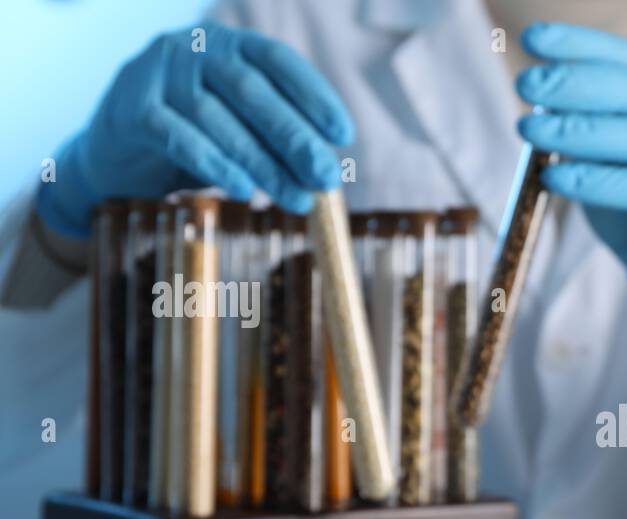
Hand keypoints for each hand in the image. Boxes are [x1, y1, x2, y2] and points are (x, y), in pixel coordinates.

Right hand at [37, 22, 352, 238]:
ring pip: (218, 119)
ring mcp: (158, 74)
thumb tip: (326, 173)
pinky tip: (245, 190)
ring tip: (297, 198)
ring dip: (263, 163)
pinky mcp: (131, 109)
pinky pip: (178, 138)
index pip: (278, 60)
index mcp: (228, 45)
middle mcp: (193, 48)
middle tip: (326, 178)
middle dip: (295, 139)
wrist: (116, 154)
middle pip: (252, 91)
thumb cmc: (194, 138)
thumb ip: (276, 139)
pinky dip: (215, 164)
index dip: (314, 96)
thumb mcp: (240, 128)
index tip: (343, 135)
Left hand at [516, 22, 626, 363]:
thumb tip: (538, 99)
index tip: (532, 38)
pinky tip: (554, 180)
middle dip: (575, 83)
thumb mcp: (604, 157)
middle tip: (525, 84)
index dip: (581, 45)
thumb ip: (583, 127)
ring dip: (577, 131)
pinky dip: (594, 182)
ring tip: (529, 130)